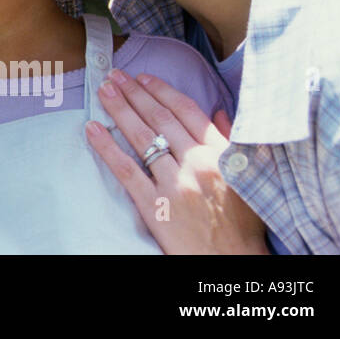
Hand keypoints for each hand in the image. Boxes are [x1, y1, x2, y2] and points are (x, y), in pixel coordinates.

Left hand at [86, 70, 267, 254]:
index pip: (187, 111)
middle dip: (134, 93)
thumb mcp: (247, 177)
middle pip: (159, 119)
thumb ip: (230, 142)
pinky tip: (92, 129)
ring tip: (103, 90)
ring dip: (119, 109)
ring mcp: (175, 184)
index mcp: (221, 155)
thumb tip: (218, 110)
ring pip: (142, 138)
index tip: (143, 77)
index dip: (161, 90)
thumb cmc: (242, 222)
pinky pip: (126, 170)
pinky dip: (107, 148)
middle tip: (115, 75)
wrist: (233, 262)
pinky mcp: (156, 205)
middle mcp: (198, 164)